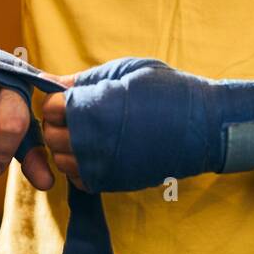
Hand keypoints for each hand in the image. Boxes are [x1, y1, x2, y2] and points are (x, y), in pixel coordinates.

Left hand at [49, 57, 253, 192]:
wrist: (203, 127)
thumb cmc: (168, 90)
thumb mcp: (126, 71)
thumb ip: (85, 79)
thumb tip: (50, 82)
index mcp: (94, 107)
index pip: (49, 109)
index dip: (60, 102)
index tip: (75, 99)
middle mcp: (92, 139)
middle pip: (51, 136)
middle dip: (61, 124)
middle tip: (83, 116)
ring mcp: (102, 165)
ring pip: (62, 160)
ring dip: (70, 147)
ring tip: (93, 134)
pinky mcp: (113, 183)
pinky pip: (79, 180)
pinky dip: (82, 167)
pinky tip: (100, 152)